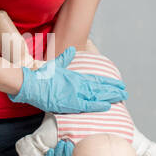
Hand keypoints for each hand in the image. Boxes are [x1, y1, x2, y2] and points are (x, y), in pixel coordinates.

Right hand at [10, 46, 125, 112]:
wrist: (30, 83)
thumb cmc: (40, 76)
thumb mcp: (55, 64)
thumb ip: (65, 58)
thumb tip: (71, 49)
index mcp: (75, 77)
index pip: (95, 80)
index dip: (108, 82)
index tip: (117, 83)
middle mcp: (77, 84)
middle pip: (99, 87)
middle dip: (113, 89)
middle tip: (125, 91)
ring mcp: (74, 93)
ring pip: (97, 95)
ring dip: (110, 96)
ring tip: (122, 97)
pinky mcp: (69, 102)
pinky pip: (87, 105)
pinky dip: (98, 105)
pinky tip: (108, 106)